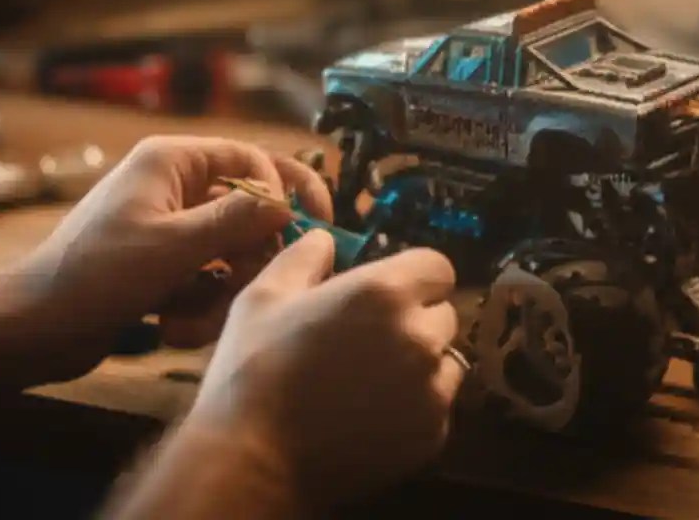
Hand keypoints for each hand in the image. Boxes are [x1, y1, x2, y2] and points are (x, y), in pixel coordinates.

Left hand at [6, 135, 331, 379]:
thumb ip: (237, 220)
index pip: (251, 159)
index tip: (314, 228)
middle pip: (246, 209)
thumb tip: (287, 205)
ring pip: (230, 251)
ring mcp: (167, 228)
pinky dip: (198, 305)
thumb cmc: (95, 276)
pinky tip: (173, 327)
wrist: (34, 327)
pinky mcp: (162, 266)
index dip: (286, 191)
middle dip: (250, 254)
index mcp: (172, 163)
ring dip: (221, 290)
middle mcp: (173, 187)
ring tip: (192, 317)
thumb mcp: (173, 246)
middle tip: (257, 281)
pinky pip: (206, 278)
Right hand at [183, 231, 463, 507]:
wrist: (254, 459)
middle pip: (443, 313)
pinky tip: (371, 414)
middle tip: (368, 339)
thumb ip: (304, 258)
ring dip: (421, 363)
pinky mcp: (432, 435)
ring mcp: (432, 391)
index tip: (383, 294)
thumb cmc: (253, 369)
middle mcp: (420, 337)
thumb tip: (326, 238)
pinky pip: (437, 407)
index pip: (437, 266)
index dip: (411, 276)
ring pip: (445, 362)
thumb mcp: (264, 296)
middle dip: (415, 318)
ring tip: (371, 380)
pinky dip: (415, 407)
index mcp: (385, 292)